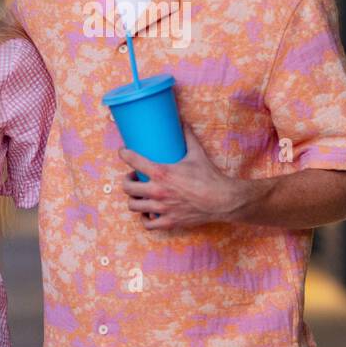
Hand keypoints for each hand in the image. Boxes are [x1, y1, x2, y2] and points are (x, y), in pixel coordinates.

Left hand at [118, 123, 250, 230]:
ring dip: (133, 199)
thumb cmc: (209, 176)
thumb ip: (188, 137)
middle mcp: (158, 191)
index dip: (124, 154)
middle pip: (127, 187)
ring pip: (133, 205)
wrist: (222, 200)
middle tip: (133, 177)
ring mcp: (162, 208)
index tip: (123, 152)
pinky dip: (145, 218)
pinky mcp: (169, 221)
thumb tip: (183, 122)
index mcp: (162, 172)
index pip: (133, 160)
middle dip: (127, 180)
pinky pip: (147, 224)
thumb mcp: (197, 153)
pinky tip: (148, 212)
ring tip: (139, 195)